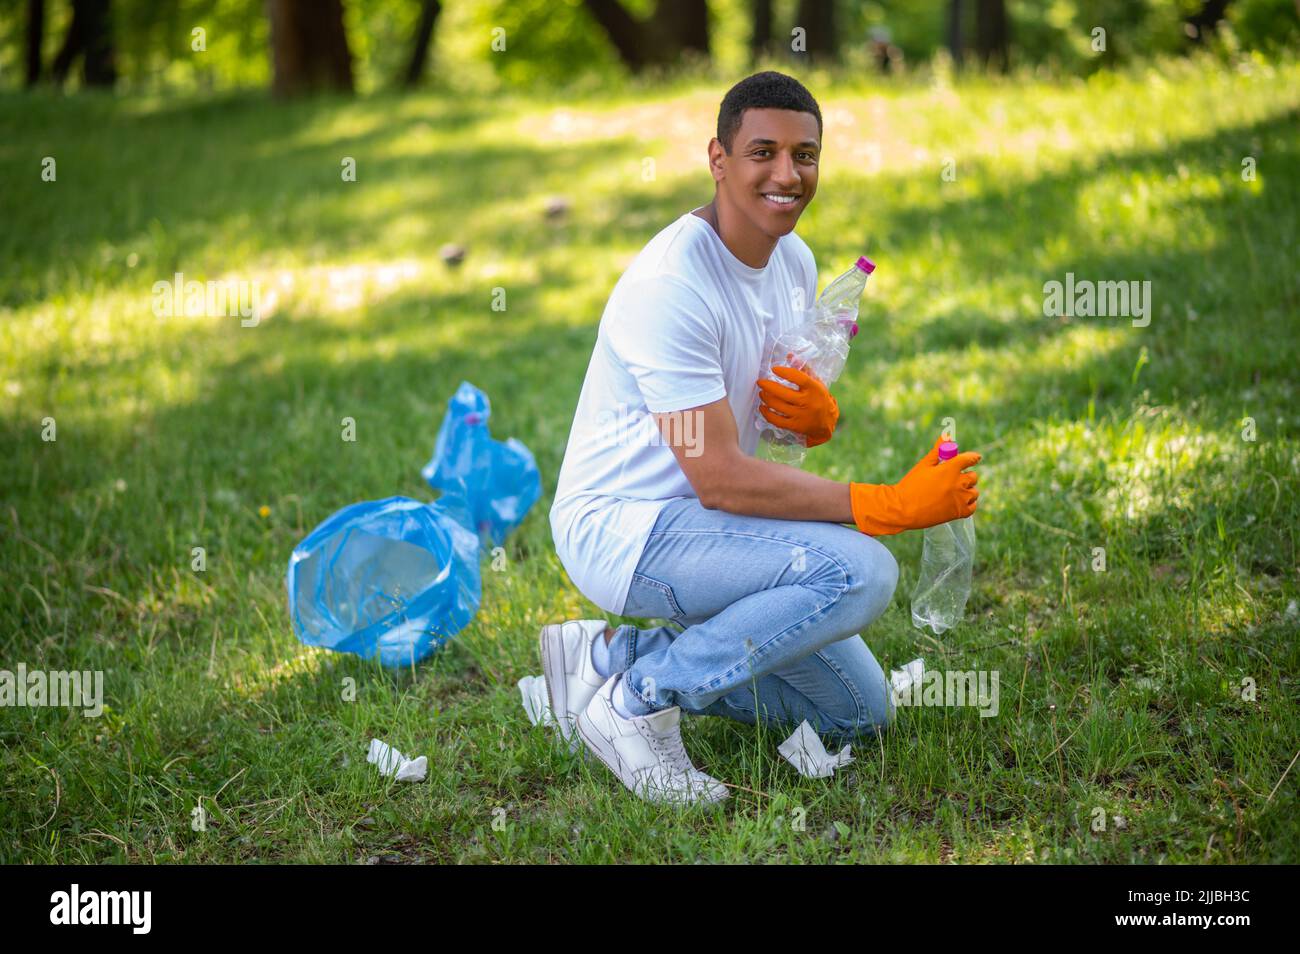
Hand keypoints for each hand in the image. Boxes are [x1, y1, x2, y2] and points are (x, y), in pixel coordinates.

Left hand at [756, 358, 838, 447]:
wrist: (827, 421)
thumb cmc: (818, 397)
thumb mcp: (816, 382)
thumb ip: (803, 369)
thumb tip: (790, 355)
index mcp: (815, 388)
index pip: (799, 378)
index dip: (785, 372)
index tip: (774, 369)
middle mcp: (808, 402)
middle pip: (784, 393)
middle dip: (768, 386)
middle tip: (760, 382)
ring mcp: (801, 415)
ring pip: (778, 406)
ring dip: (766, 398)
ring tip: (762, 393)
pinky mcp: (795, 426)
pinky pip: (777, 420)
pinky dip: (766, 413)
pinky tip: (762, 407)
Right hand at [848, 435, 980, 535]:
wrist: (903, 509)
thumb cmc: (911, 485)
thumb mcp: (924, 465)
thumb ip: (938, 450)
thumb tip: (947, 435)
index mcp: (951, 468)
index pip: (970, 459)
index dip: (973, 458)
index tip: (974, 458)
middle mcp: (958, 483)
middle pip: (973, 476)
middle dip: (965, 475)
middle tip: (952, 479)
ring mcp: (960, 499)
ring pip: (974, 492)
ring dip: (967, 490)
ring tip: (952, 492)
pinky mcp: (959, 513)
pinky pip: (972, 507)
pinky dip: (967, 504)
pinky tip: (957, 502)